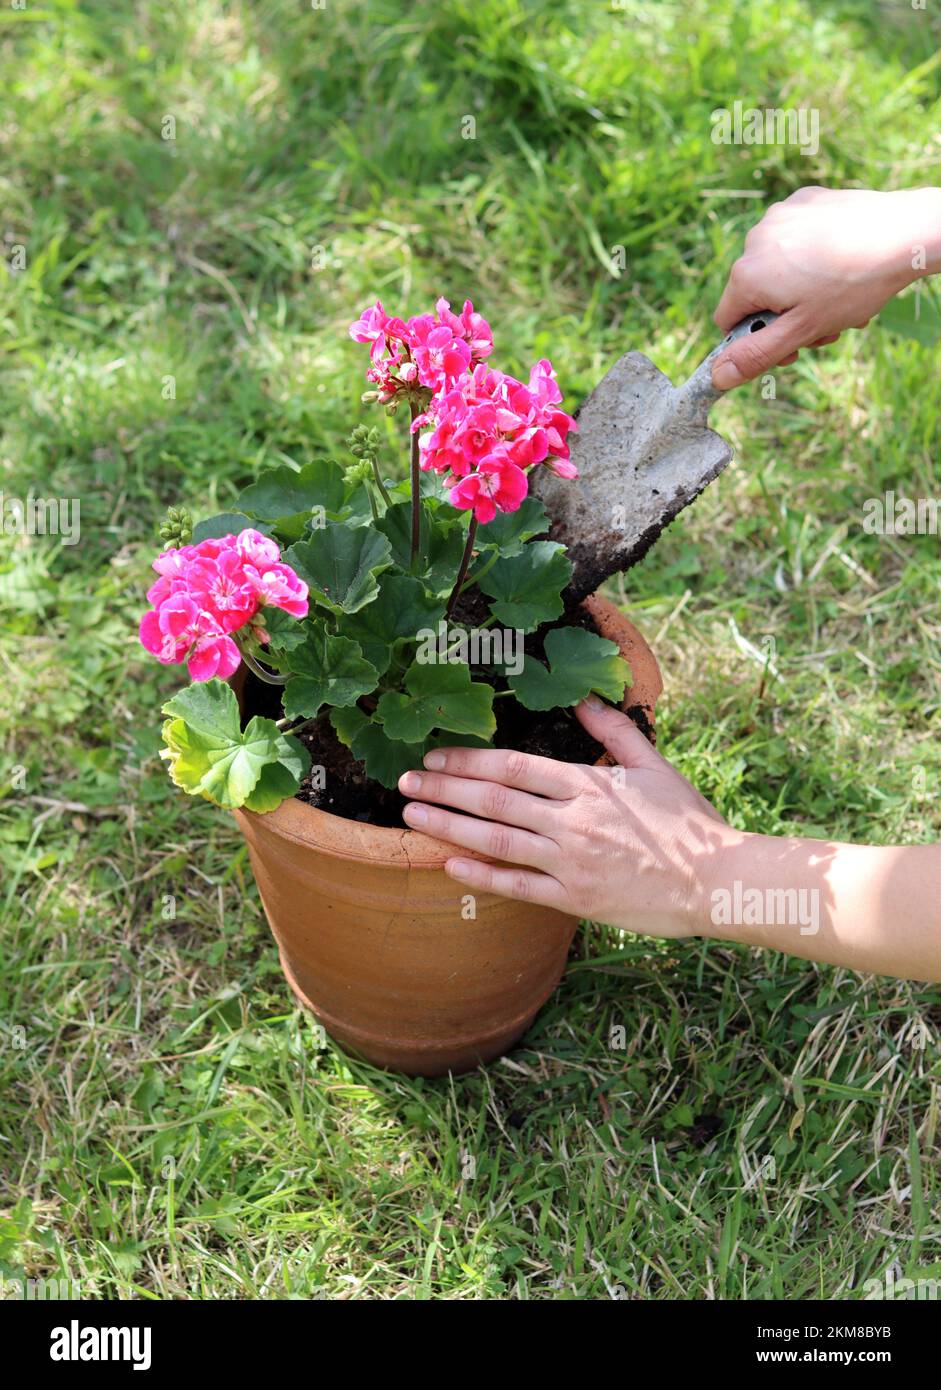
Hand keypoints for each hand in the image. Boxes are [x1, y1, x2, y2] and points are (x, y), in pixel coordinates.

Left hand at [397, 698, 732, 937]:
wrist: (717, 882)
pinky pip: (517, 886)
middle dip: (444, 788)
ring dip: (449, 826)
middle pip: (493, 799)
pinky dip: (480, 877)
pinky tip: (448, 865)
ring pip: (495, 841)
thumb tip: (583, 697)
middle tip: (405, 781)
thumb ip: (614, 731)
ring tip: (412, 815)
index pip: (513, 766)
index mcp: (588, 784)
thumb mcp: (654, 766)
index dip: (468, 759)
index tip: (435, 755)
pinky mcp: (574, 898)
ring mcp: (569, 861)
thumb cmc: (689, 822)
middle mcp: (571, 820)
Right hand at [711, 186, 940, 389]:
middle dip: (786, 315)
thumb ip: (757, 355)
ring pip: (777, 267)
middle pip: (755, 294)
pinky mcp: (803, 201)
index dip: (756, 340)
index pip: (728, 320)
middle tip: (825, 324)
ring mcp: (779, 216)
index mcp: (747, 276)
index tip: (790, 345)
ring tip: (839, 293)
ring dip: (800, 288)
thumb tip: (718, 376)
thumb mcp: (803, 331)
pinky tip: (840, 259)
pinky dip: (812, 254)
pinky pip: (796, 238)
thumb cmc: (853, 285)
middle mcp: (754, 241)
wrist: (904, 232)